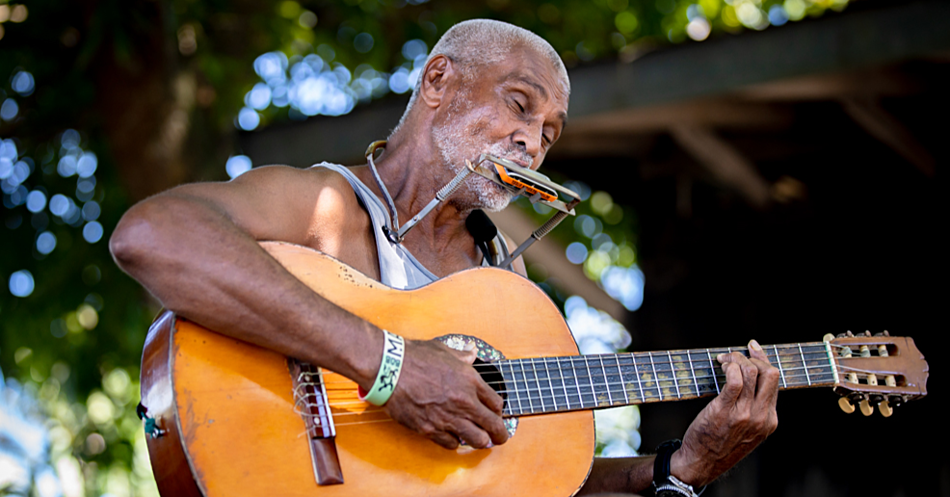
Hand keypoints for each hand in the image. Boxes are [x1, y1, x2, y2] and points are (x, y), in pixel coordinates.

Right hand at [383, 338, 509, 449]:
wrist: (390, 368)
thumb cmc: (414, 357)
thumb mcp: (444, 350)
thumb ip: (462, 355)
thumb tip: (471, 352)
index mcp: (470, 381)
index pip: (496, 403)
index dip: (499, 410)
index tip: (497, 413)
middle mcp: (464, 402)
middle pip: (493, 426)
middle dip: (500, 434)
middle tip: (500, 437)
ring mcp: (448, 418)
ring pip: (477, 440)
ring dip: (480, 441)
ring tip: (481, 440)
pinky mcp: (430, 429)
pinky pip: (451, 444)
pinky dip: (454, 442)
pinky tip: (453, 436)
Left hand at [671, 339, 779, 485]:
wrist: (702, 464)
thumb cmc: (720, 443)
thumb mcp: (748, 430)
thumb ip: (754, 408)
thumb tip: (751, 377)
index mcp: (770, 420)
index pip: (775, 381)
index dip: (763, 359)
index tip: (752, 347)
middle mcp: (761, 417)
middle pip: (770, 373)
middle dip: (753, 357)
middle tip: (734, 356)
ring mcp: (744, 414)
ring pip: (751, 372)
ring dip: (735, 358)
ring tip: (723, 361)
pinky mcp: (724, 411)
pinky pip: (734, 380)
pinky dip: (729, 366)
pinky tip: (721, 367)